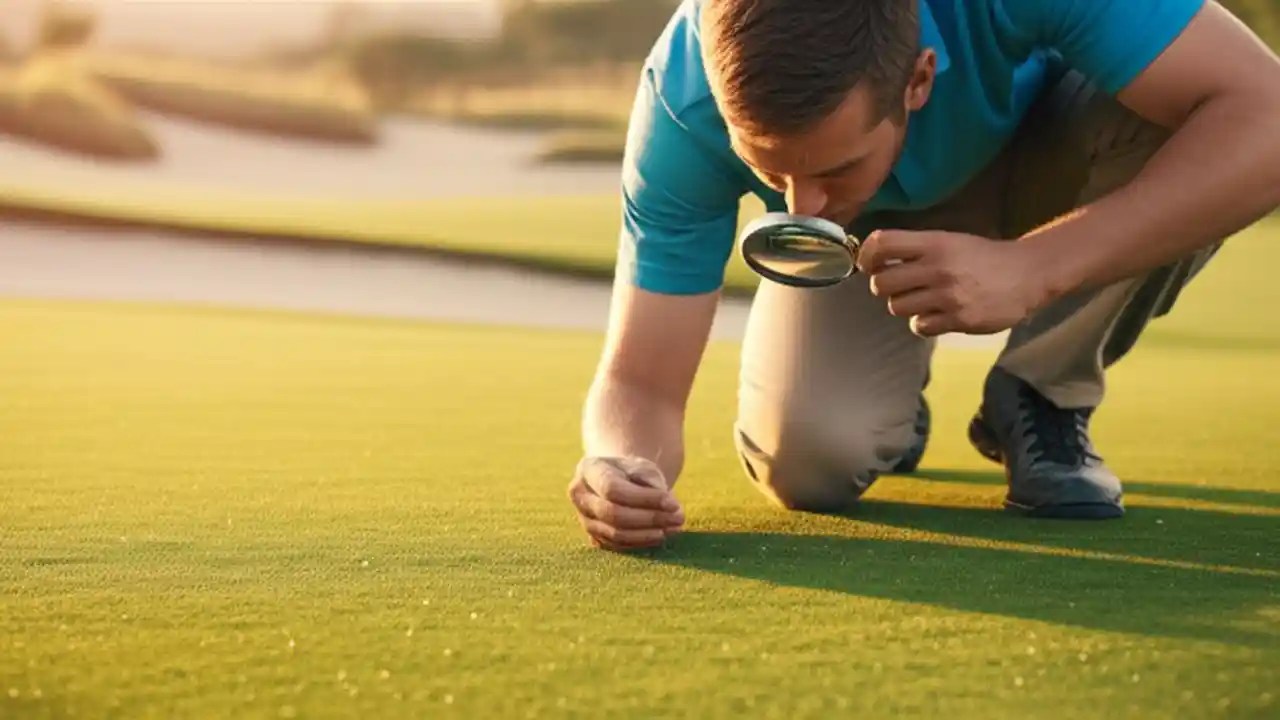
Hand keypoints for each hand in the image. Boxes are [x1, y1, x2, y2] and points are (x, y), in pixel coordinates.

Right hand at [567, 456, 684, 551]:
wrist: (619, 482)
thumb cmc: (633, 471)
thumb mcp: (642, 466)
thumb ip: (651, 481)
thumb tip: (668, 507)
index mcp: (588, 469)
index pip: (612, 488)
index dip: (644, 499)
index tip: (673, 502)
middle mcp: (579, 496)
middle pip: (612, 513)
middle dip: (649, 518)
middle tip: (679, 518)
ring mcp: (584, 519)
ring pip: (615, 534)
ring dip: (648, 534)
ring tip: (674, 527)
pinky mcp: (594, 538)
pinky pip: (617, 546)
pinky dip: (641, 543)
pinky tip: (661, 535)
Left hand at [857, 230, 1048, 336]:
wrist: (1028, 274)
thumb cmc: (983, 257)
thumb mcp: (949, 241)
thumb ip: (915, 250)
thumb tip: (873, 260)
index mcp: (934, 243)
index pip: (882, 244)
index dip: (866, 255)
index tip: (868, 265)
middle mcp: (937, 268)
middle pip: (881, 283)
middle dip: (884, 287)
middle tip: (899, 286)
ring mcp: (948, 296)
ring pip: (897, 307)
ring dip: (904, 306)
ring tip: (923, 300)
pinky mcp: (958, 320)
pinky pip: (920, 326)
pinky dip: (923, 323)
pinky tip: (938, 314)